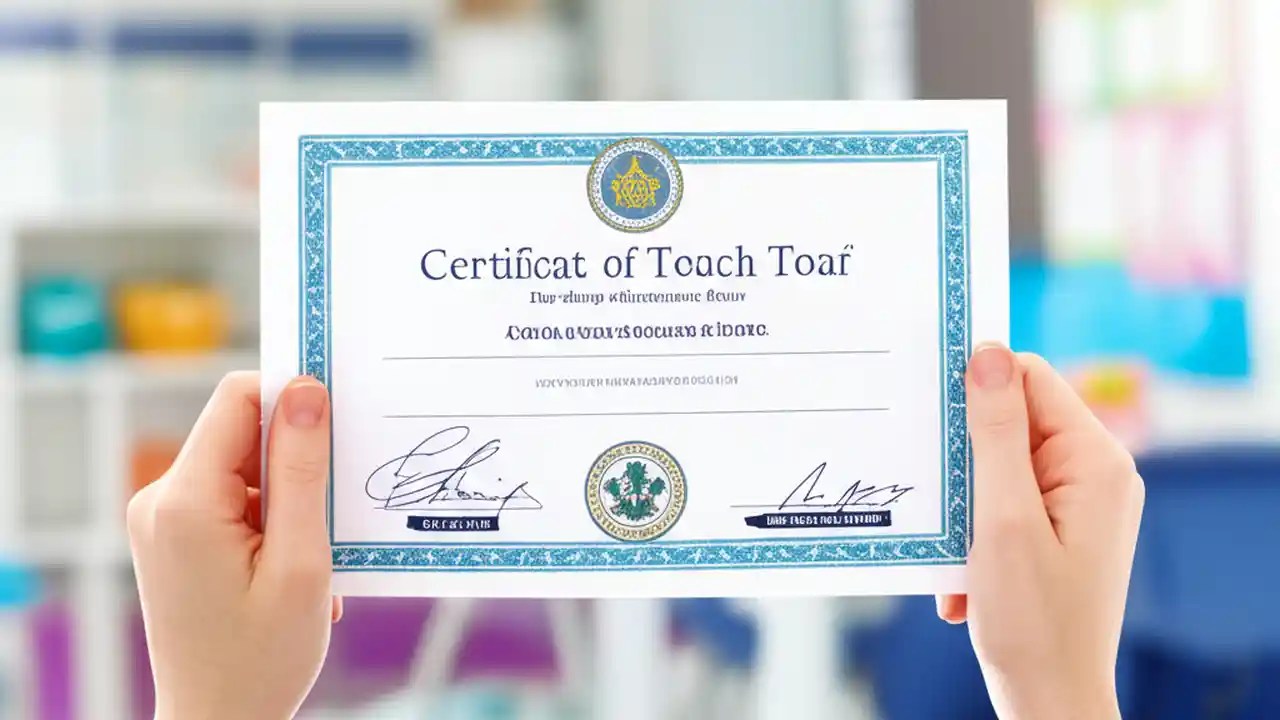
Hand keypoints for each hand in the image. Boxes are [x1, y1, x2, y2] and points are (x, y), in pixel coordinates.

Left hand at [128, 373, 340, 719]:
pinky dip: (272, 520)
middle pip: (243, 433)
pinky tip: (291, 569)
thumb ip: (303, 472)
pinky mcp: (173, 534)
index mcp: (185, 502)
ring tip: (309, 562)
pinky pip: (233, 496)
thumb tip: (306, 390)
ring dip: (290, 500)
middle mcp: (160, 500)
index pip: (238, 399)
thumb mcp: (301, 563)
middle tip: (332, 517)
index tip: (341, 421)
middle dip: (298, 463)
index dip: (292, 397)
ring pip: (244, 466)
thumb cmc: (261, 660)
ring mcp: (162, 518)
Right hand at [936, 345, 1143, 719]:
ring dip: (965, 509)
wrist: (1050, 703)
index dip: (976, 385)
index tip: (926, 408)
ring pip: (999, 466)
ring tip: (958, 558)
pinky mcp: (1058, 530)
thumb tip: (987, 354)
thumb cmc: (1032, 622)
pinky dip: (974, 534)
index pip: (1028, 378)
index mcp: (1094, 460)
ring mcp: (1078, 504)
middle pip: (1011, 422)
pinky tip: (966, 580)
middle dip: (965, 464)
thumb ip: (996, 433)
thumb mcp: (1003, 520)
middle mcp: (1094, 474)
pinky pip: (1004, 503)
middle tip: (939, 503)